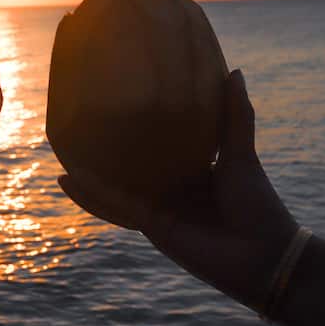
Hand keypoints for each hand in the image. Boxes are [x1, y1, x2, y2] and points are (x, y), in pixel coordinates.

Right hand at [58, 70, 298, 312]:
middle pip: (131, 164)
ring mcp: (158, 206)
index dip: (140, 125)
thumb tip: (234, 70)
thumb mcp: (241, 154)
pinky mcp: (150, 225)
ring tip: (61, 150)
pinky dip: (90, 195)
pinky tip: (66, 179)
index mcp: (192, 168)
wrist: (264, 255)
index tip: (121, 100)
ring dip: (88, 172)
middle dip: (106, 147)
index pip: (160, 143)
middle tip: (81, 120)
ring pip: (115, 185)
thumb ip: (235, 116)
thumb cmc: (258, 204)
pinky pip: (114, 207)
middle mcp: (171, 186)